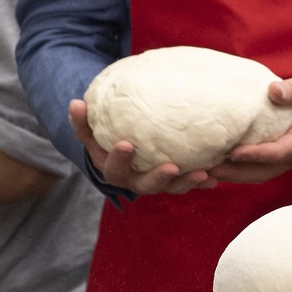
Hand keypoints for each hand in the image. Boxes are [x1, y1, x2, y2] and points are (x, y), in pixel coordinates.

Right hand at [69, 100, 217, 195]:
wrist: (125, 148)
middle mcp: (136, 180)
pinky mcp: (176, 180)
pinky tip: (216, 177)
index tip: (127, 145)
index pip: (113, 169)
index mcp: (114, 169)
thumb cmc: (108, 134)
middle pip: (145, 185)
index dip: (119, 160)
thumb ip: (84, 119)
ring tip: (204, 173)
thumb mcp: (94, 127)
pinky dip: (203, 181)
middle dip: (159, 178)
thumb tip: (75, 103)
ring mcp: (158, 182)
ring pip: (172, 187)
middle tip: (172, 167)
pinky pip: (190, 183)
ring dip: (188, 182)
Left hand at [207, 68, 291, 184]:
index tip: (234, 153)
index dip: (256, 155)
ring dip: (236, 175)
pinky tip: (221, 165)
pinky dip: (240, 169)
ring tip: (210, 171)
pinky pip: (259, 168)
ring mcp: (287, 157)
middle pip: (265, 171)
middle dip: (238, 172)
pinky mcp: (279, 155)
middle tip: (212, 169)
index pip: (279, 152)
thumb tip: (273, 91)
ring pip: (260, 173)